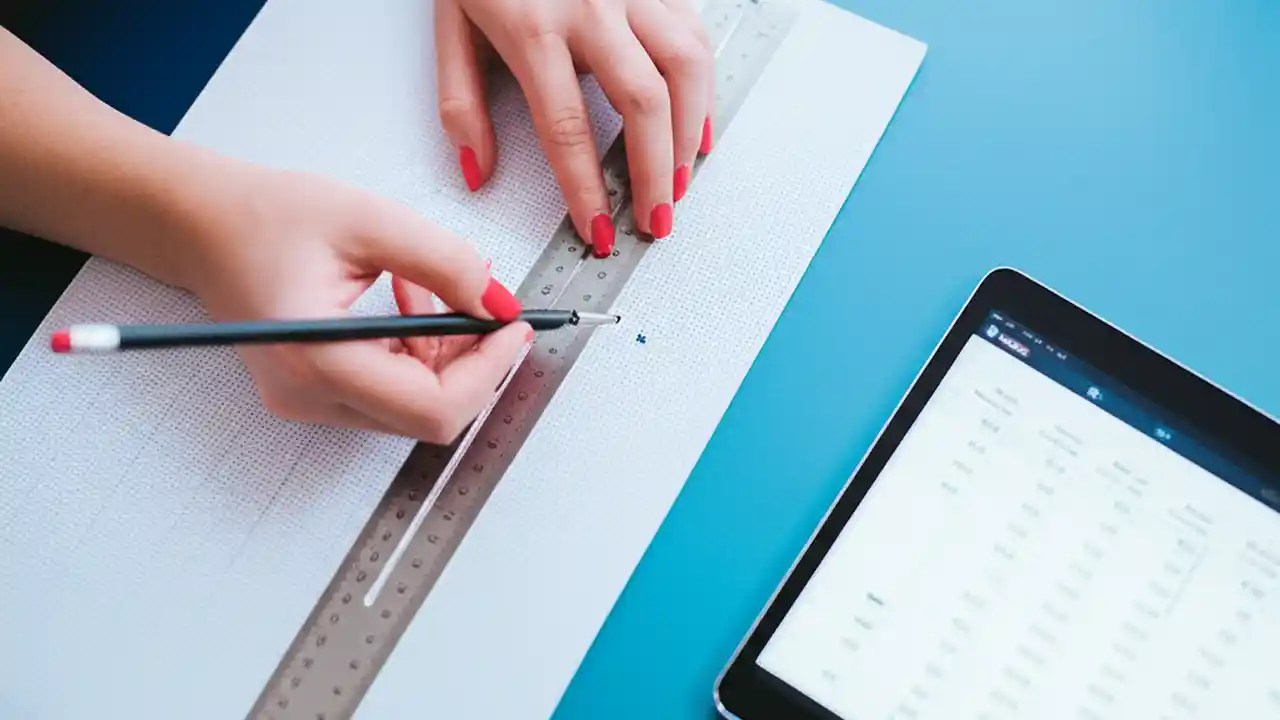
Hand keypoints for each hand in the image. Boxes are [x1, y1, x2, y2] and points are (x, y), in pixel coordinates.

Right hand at [184, 159, 530, 443]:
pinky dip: (415, 352)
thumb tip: (498, 302)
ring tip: (433, 290)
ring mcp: (307, 401)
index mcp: (317, 360)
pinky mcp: (311, 392)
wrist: (201, 225)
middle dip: (471, 363)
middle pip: (427, 415)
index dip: (487, 372)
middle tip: (490, 309)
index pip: (432, 409)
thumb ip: (443, 262)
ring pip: (411, 405)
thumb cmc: (266, 217)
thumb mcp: (368, 219)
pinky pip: (388, 391)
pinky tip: (408, 302)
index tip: (514, 329)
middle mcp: (309, 396)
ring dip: (444, 354)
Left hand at [434, 0, 714, 254]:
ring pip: (685, 69)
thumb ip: (461, 101)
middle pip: (642, 105)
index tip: (597, 229)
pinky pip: (696, 35)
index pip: (567, 129)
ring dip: (691, 135)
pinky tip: (699, 126)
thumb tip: (478, 169)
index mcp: (532, 28)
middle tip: (655, 220)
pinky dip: (705, 89)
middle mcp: (592, 7)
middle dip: (654, 174)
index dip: (586, 189)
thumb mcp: (449, 24)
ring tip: (681, 182)